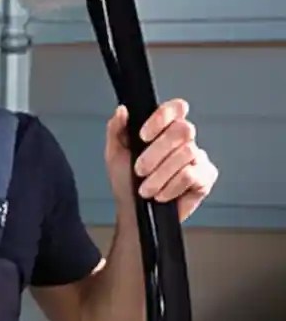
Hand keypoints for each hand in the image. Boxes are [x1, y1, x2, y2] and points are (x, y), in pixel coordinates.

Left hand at [104, 98, 217, 221]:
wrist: (133, 212)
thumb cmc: (126, 182)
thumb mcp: (115, 154)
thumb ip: (117, 129)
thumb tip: (123, 110)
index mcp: (164, 130)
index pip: (175, 109)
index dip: (161, 118)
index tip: (143, 136)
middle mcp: (184, 141)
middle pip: (183, 130)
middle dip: (156, 153)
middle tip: (140, 170)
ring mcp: (198, 158)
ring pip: (186, 154)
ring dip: (160, 175)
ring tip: (146, 189)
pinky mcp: (206, 177)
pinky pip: (191, 175)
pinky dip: (171, 187)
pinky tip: (162, 195)